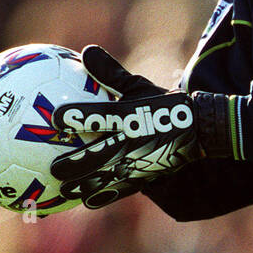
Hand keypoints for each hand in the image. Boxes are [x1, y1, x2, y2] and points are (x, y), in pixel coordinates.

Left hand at [50, 46, 200, 208]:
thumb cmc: (163, 104)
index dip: (79, 117)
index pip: (101, 115)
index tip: (56, 118)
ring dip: (85, 186)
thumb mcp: (139, 85)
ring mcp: (139, 161)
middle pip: (99, 154)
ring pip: (108, 177)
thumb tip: (86, 50)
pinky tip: (88, 202)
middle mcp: (132, 140)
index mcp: (129, 116)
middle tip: (53, 170)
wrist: (199, 129)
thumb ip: (111, 72)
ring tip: (64, 192)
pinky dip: (104, 196)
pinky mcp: (146, 176)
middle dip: (75, 164)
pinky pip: (122, 189)